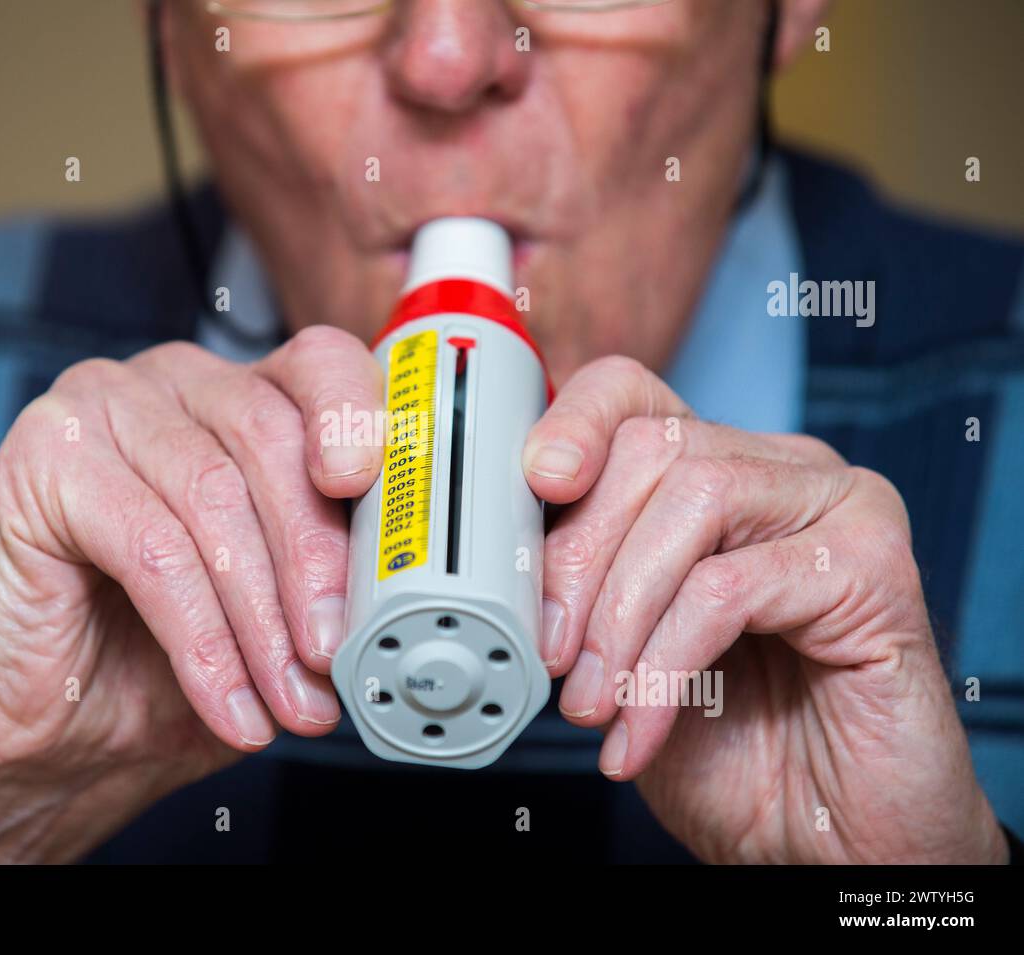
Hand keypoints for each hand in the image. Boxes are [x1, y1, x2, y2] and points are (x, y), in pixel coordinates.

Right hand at [0, 327, 383, 862]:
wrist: (48, 736)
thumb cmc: (163, 665)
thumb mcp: (280, 618)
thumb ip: (339, 581)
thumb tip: (407, 598)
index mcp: (240, 397)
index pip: (322, 366)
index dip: (363, 422)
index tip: (385, 508)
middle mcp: (173, 384)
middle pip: (271, 435)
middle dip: (315, 563)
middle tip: (333, 657)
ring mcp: (100, 407)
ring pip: (213, 495)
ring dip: (261, 617)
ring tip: (286, 701)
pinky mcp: (40, 459)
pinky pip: (151, 546)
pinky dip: (202, 639)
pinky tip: (226, 702)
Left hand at [527, 356, 1006, 863]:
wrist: (823, 836)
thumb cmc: (728, 744)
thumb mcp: (621, 652)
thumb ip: (578, 586)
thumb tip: (506, 559)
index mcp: (714, 474)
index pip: (633, 395)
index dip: (573, 423)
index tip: (532, 486)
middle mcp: (780, 472)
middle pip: (654, 445)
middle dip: (579, 557)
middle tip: (551, 653)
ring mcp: (838, 508)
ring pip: (694, 499)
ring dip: (619, 612)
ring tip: (593, 702)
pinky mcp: (874, 567)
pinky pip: (733, 586)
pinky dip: (666, 663)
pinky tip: (642, 726)